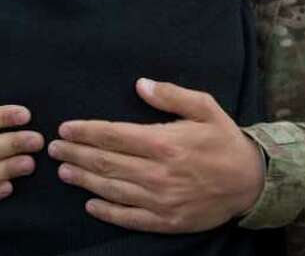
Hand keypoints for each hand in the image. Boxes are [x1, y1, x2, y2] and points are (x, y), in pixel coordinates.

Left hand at [48, 78, 264, 232]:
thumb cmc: (225, 140)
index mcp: (164, 143)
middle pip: (106, 162)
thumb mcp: (205, 107)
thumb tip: (139, 83)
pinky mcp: (166, 221)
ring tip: (64, 171)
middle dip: (75, 154)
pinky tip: (90, 203)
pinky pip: (129, 218)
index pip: (113, 135)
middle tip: (53, 149)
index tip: (64, 129)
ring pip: (112, 189)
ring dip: (84, 179)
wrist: (251, 182)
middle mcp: (157, 173)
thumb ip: (170, 95)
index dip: (85, 132)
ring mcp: (160, 200)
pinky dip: (106, 211)